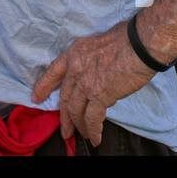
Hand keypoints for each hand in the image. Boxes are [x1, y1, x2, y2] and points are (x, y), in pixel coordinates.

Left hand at [31, 21, 157, 145]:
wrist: (140, 44)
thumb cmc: (127, 39)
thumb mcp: (98, 44)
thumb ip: (92, 61)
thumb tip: (99, 75)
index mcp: (74, 53)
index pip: (53, 72)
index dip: (44, 86)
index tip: (36, 97)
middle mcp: (76, 68)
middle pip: (65, 97)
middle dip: (64, 116)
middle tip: (65, 130)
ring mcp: (86, 83)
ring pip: (76, 110)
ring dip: (79, 125)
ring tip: (82, 135)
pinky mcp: (99, 95)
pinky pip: (92, 118)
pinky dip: (93, 130)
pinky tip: (95, 138)